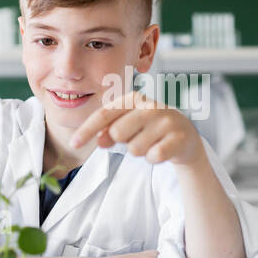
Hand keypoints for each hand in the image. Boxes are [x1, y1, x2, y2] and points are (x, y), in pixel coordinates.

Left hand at [70, 91, 204, 165]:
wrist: (184, 137)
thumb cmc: (149, 129)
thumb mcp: (127, 126)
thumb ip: (108, 131)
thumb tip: (99, 140)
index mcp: (134, 98)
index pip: (103, 114)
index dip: (86, 130)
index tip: (72, 144)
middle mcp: (150, 106)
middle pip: (117, 133)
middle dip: (121, 142)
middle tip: (135, 138)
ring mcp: (167, 121)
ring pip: (134, 148)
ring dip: (139, 152)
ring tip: (150, 143)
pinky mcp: (180, 137)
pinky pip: (154, 156)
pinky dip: (153, 158)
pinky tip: (161, 150)